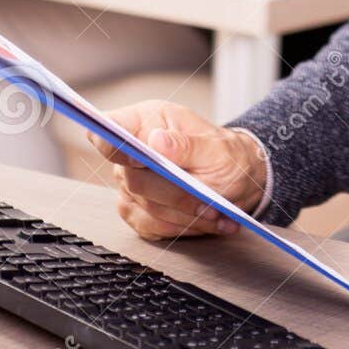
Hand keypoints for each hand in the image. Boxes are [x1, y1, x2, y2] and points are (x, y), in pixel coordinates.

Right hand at [89, 100, 269, 240]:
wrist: (237, 181)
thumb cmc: (226, 156)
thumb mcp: (219, 148)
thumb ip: (187, 144)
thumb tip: (156, 140)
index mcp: (148, 121)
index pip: (112, 126)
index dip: (112, 142)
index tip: (135, 158)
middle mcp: (133, 152)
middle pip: (134, 178)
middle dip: (175, 194)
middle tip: (207, 200)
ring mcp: (131, 183)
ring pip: (146, 207)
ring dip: (185, 214)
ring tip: (214, 210)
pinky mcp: (136, 211)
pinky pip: (151, 227)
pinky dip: (182, 227)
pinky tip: (205, 220)